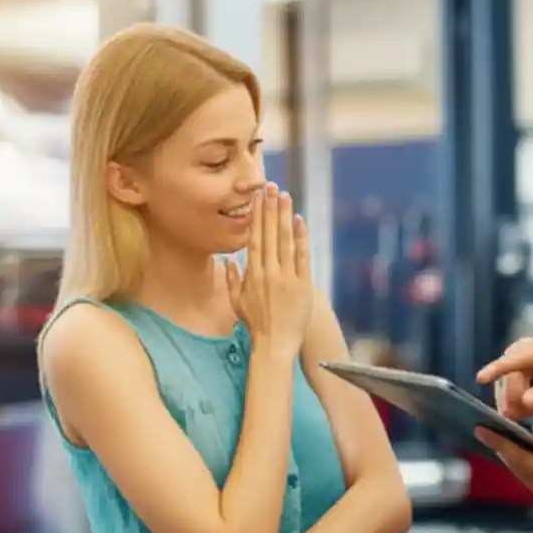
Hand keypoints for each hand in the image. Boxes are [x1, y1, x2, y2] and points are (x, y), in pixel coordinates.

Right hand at [225, 182, 312, 358]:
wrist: (276, 344)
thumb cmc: (256, 325)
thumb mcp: (236, 303)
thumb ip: (232, 280)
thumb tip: (228, 261)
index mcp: (252, 275)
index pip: (254, 239)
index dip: (256, 217)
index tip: (257, 199)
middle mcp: (269, 272)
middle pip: (270, 234)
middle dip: (270, 209)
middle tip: (271, 188)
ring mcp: (287, 278)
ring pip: (286, 241)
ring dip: (285, 216)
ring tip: (285, 196)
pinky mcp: (303, 285)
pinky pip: (302, 257)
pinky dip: (301, 238)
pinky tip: (300, 221)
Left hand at [475, 420, 532, 519]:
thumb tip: (532, 430)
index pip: (521, 460)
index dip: (499, 443)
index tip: (481, 430)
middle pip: (523, 473)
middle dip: (506, 453)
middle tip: (490, 433)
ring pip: (531, 483)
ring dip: (520, 464)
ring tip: (506, 443)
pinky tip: (531, 459)